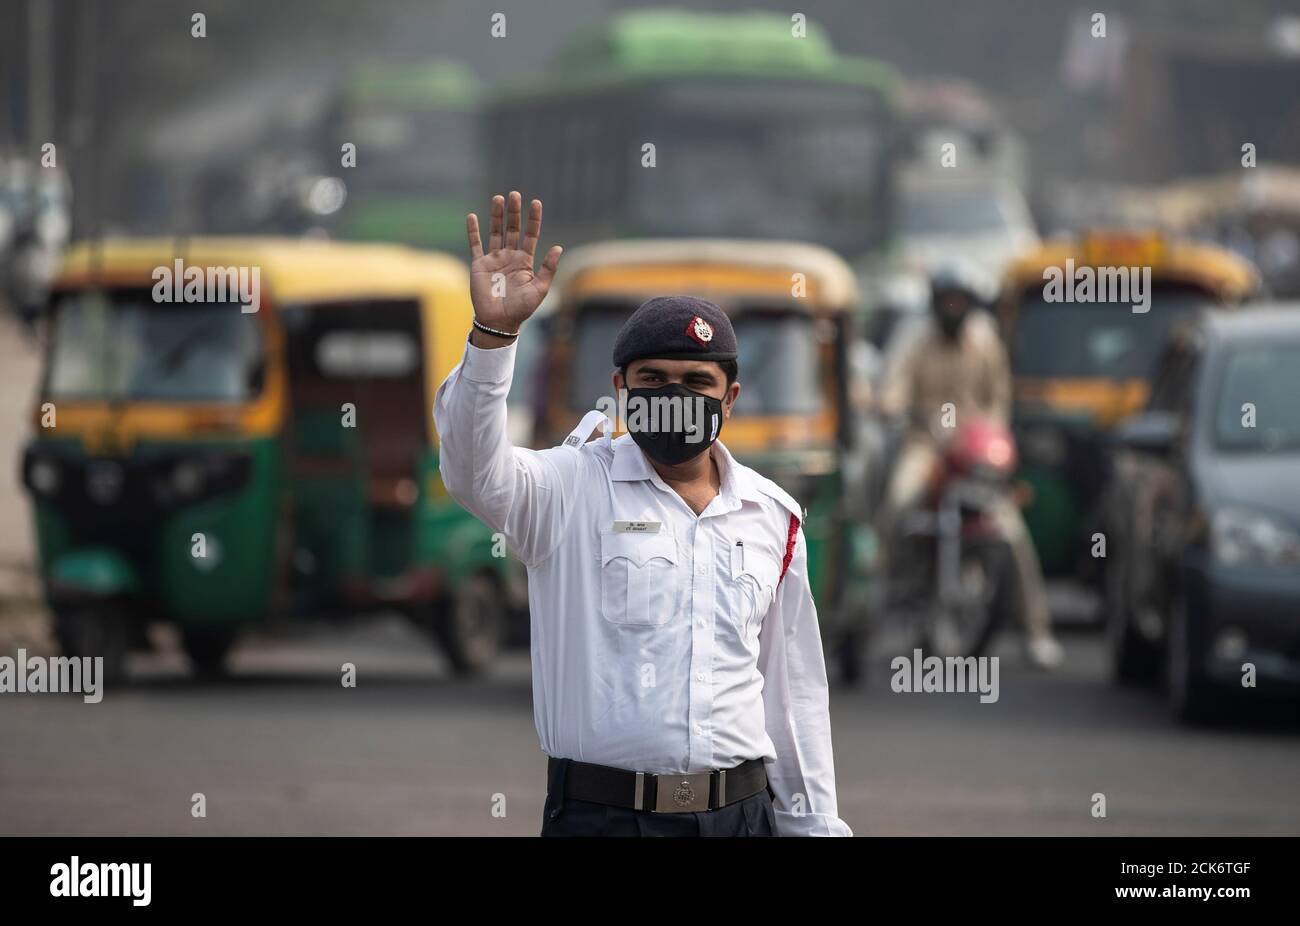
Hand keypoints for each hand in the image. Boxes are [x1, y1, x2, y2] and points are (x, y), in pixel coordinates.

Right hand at [467, 192, 561, 337]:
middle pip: (512, 229)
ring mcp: (494, 259)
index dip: (533, 220)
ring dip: (497, 216)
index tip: (536, 203)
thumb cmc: (521, 309)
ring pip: (495, 232)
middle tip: (515, 195)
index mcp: (525, 262)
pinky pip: (475, 245)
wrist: (499, 321)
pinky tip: (473, 217)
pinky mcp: (479, 265)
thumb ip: (548, 268)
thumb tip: (559, 247)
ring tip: (499, 199)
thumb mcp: (539, 289)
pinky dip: (473, 231)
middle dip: (514, 213)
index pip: (531, 235)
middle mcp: (510, 257)